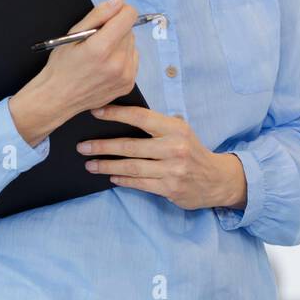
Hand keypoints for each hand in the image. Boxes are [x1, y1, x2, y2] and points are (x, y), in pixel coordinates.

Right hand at [10, 0, 140, 145]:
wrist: (58, 98)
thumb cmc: (61, 65)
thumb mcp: (73, 34)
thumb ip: (99, 14)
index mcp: (101, 48)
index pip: (128, 16)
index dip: (119, 12)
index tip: (109, 17)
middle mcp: (117, 63)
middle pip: (130, 31)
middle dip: (116, 30)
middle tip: (96, 41)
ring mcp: (125, 76)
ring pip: (133, 45)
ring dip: (120, 44)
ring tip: (101, 55)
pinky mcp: (129, 84)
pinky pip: (134, 60)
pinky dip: (123, 58)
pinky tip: (107, 65)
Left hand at [77, 105, 245, 210]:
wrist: (217, 179)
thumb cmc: (192, 152)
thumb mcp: (180, 132)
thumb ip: (156, 127)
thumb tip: (120, 121)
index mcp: (176, 128)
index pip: (141, 117)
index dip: (116, 114)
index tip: (95, 112)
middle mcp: (175, 147)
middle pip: (130, 146)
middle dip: (102, 146)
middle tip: (83, 146)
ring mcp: (173, 169)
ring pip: (131, 167)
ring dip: (107, 166)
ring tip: (90, 164)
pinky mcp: (170, 188)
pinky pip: (139, 183)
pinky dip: (122, 180)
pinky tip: (111, 177)